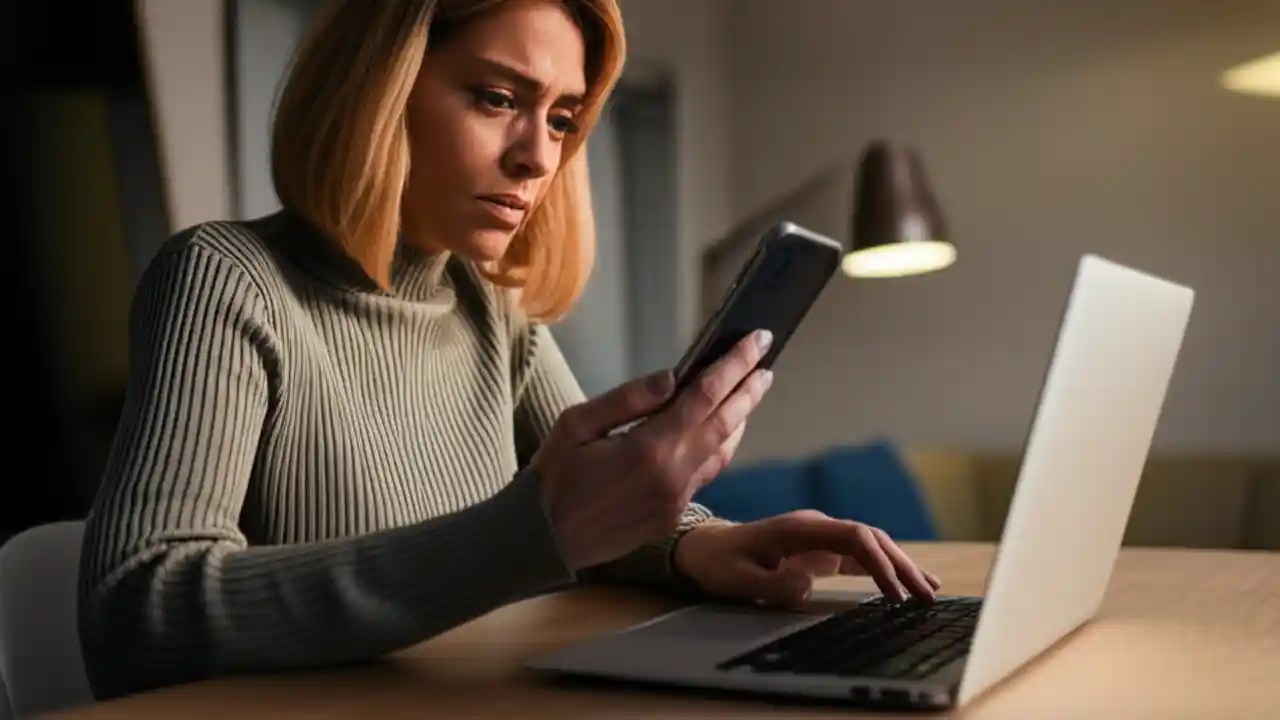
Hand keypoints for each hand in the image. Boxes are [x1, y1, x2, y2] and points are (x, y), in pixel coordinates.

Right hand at [535, 330, 774, 571]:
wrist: (543, 541)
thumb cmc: (552, 478)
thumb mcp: (575, 425)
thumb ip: (628, 399)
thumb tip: (673, 377)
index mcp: (649, 448)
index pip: (705, 396)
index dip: (735, 365)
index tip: (757, 340)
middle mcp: (673, 475)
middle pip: (725, 423)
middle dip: (749, 388)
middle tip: (765, 361)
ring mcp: (676, 499)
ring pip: (722, 451)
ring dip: (740, 418)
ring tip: (751, 390)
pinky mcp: (673, 515)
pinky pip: (707, 473)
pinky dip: (720, 445)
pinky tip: (721, 430)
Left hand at [673, 510, 942, 606]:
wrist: (707, 548)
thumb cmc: (722, 563)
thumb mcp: (739, 579)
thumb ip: (773, 584)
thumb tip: (810, 586)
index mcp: (799, 528)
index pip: (852, 536)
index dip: (878, 562)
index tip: (894, 593)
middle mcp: (817, 527)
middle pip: (871, 539)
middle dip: (901, 565)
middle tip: (927, 596)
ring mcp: (822, 537)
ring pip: (872, 546)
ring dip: (901, 566)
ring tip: (930, 592)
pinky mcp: (823, 551)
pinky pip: (862, 558)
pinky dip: (886, 570)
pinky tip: (908, 585)